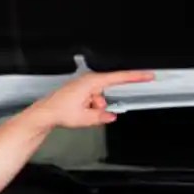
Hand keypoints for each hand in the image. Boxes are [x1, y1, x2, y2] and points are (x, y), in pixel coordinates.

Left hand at [30, 70, 154, 128]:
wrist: (45, 113)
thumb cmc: (60, 111)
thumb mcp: (85, 118)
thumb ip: (102, 117)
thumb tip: (111, 116)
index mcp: (92, 82)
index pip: (119, 77)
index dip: (135, 77)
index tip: (147, 75)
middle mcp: (88, 81)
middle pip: (107, 93)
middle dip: (102, 106)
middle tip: (90, 113)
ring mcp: (83, 85)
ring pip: (100, 99)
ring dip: (94, 109)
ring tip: (80, 114)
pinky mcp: (80, 90)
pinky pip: (92, 100)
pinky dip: (89, 108)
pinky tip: (79, 112)